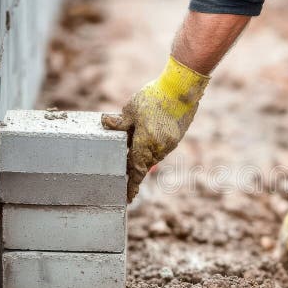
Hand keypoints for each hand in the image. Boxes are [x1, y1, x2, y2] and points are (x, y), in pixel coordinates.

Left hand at [102, 56, 208, 202]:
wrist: (182, 90)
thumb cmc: (154, 97)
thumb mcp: (131, 109)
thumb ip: (120, 122)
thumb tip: (105, 123)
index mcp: (145, 144)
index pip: (136, 171)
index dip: (131, 185)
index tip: (127, 198)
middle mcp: (159, 148)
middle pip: (144, 164)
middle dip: (135, 166)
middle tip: (124, 167)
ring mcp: (170, 144)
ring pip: (153, 156)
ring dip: (145, 154)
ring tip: (135, 143)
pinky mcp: (177, 137)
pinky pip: (162, 148)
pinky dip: (153, 146)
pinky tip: (148, 134)